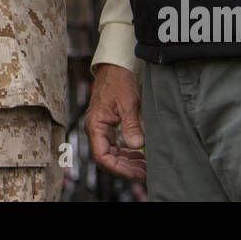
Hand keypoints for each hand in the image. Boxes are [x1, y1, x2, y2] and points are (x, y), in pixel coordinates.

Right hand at [83, 64, 145, 180]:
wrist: (116, 66)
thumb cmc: (119, 81)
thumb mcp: (128, 102)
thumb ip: (131, 125)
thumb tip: (136, 145)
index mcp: (95, 125)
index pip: (102, 157)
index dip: (119, 169)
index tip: (136, 173)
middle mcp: (95, 129)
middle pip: (107, 158)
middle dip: (126, 168)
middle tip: (145, 172)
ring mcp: (101, 128)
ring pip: (112, 153)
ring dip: (127, 161)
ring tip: (145, 165)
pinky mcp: (108, 125)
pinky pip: (116, 145)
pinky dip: (127, 152)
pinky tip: (140, 154)